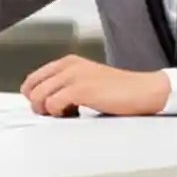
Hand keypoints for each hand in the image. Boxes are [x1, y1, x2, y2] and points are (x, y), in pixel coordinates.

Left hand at [19, 55, 170, 116]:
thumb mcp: (87, 80)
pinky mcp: (81, 89)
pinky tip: (72, 114)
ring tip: (64, 114)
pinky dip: (58, 113)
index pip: (33, 78)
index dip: (33, 97)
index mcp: (68, 62)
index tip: (45, 108)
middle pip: (32, 87)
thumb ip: (66, 85)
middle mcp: (68, 66)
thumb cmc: (119, 91)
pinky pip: (53, 103)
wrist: (143, 90)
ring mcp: (74, 76)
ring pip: (39, 96)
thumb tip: (44, 102)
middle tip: (54, 114)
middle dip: (37, 105)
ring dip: (47, 111)